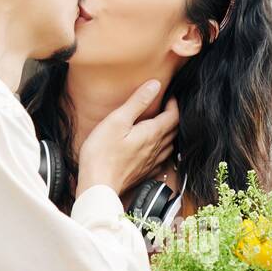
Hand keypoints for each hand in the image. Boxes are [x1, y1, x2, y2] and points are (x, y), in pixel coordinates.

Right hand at [76, 81, 179, 197]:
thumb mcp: (117, 120)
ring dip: (170, 133)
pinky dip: (163, 151)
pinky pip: (161, 160)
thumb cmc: (102, 153)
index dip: (174, 104)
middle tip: (167, 107)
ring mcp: (151, 163)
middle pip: (174, 131)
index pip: (173, 116)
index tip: (169, 96)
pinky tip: (156, 150)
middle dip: (173, 117)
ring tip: (163, 125)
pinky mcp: (143, 173)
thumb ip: (137, 102)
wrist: (98, 185)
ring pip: (169, 146)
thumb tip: (155, 85)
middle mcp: (156, 149)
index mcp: (152, 134)